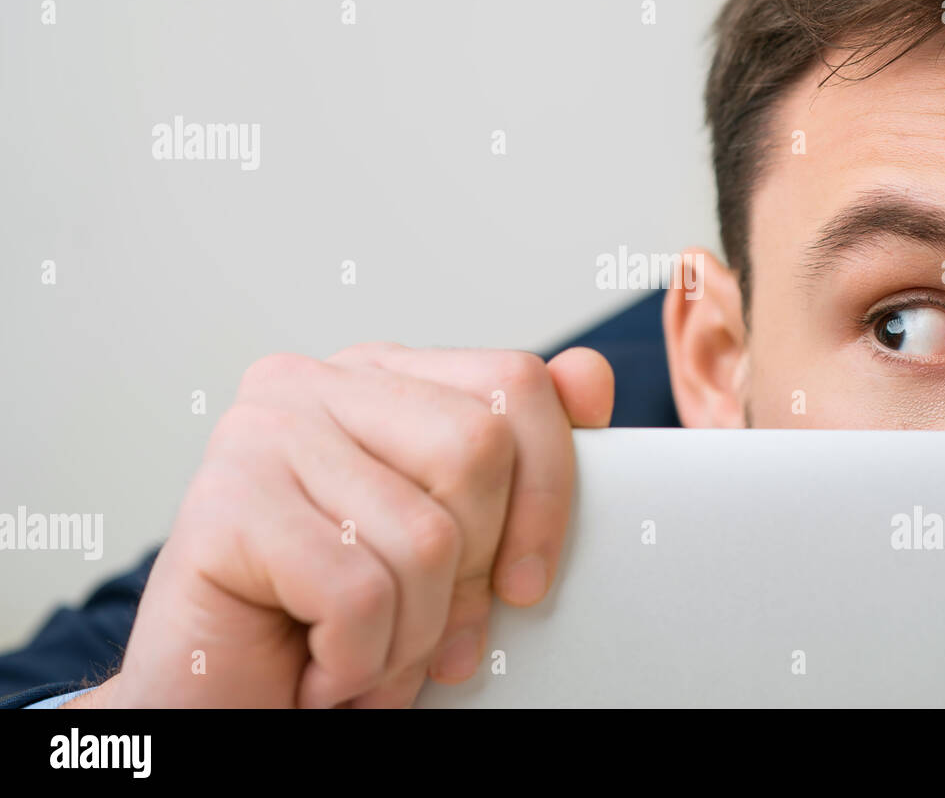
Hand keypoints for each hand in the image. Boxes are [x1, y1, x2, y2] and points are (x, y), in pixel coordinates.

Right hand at [89, 344, 612, 707]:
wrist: (226, 701)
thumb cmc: (343, 617)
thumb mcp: (459, 539)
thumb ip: (524, 457)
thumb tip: (589, 375)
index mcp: (380, 376)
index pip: (515, 383)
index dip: (548, 493)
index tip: (528, 583)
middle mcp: (314, 384)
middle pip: (478, 449)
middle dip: (472, 571)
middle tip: (428, 630)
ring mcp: (262, 433)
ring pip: (426, 536)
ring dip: (412, 634)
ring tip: (366, 654)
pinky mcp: (223, 502)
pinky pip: (358, 594)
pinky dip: (356, 662)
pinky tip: (317, 667)